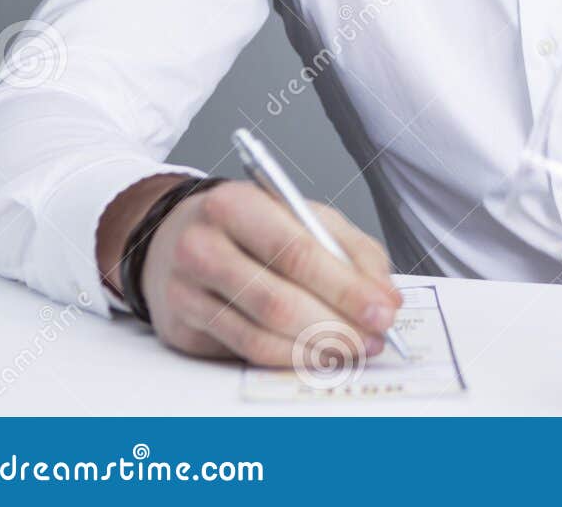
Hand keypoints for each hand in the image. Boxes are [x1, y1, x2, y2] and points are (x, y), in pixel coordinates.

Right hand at [99, 176, 401, 366]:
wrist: (176, 238)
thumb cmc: (252, 227)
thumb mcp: (306, 218)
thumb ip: (353, 253)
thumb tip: (385, 299)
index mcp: (235, 204)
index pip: (298, 253)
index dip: (346, 288)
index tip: (383, 312)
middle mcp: (201, 246)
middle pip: (278, 299)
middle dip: (336, 326)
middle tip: (374, 338)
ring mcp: (184, 291)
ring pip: (260, 334)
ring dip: (317, 350)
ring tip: (354, 349)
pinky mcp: (181, 328)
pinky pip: (244, 351)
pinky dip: (289, 358)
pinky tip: (318, 356)